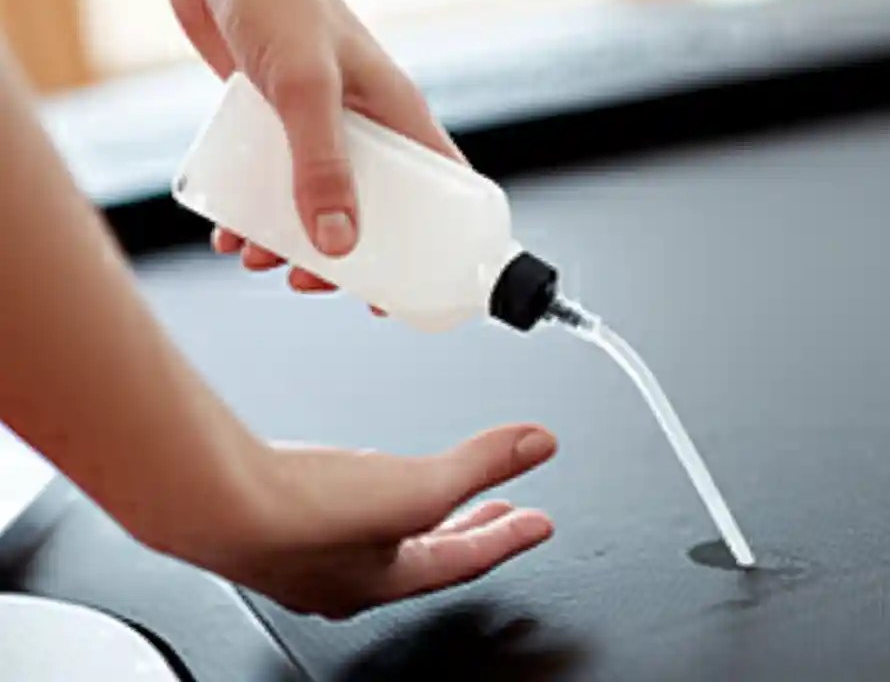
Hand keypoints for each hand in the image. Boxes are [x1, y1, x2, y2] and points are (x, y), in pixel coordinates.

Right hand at [154, 425, 556, 618]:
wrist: (215, 500)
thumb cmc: (304, 515)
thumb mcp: (419, 486)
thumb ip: (481, 462)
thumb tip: (536, 445)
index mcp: (388, 581)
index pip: (467, 562)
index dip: (509, 537)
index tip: (537, 523)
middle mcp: (347, 577)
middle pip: (426, 554)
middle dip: (468, 530)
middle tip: (499, 514)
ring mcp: (307, 553)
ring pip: (382, 536)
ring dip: (420, 514)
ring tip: (440, 494)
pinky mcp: (274, 521)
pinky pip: (340, 513)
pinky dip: (369, 496)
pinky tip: (361, 477)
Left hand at [164, 0, 462, 308]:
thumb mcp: (306, 88)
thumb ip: (322, 165)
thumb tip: (338, 245)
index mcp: (396, 117)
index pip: (438, 191)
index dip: (432, 245)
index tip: (406, 290)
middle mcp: (362, 126)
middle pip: (371, 211)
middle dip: (342, 256)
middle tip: (312, 282)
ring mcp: (316, 126)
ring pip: (314, 203)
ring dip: (287, 241)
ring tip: (256, 258)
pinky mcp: (271, 121)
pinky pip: (269, 183)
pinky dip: (250, 214)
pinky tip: (226, 232)